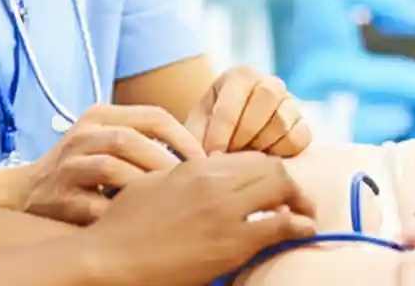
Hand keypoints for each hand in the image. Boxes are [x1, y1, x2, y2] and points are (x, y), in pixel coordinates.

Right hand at [20, 104, 205, 224]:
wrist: (24, 192)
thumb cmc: (82, 168)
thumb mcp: (106, 140)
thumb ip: (143, 139)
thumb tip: (202, 154)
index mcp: (100, 116)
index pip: (152, 115)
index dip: (184, 137)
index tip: (206, 161)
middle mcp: (82, 136)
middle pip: (132, 140)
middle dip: (168, 164)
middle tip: (194, 187)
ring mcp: (68, 167)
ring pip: (112, 168)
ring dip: (145, 186)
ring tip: (170, 204)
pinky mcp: (59, 199)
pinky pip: (96, 205)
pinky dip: (121, 214)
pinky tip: (141, 223)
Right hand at [85, 152, 317, 285]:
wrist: (110, 257)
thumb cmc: (122, 226)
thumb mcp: (151, 185)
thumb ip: (182, 175)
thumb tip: (202, 171)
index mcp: (194, 167)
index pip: (248, 157)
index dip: (268, 170)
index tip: (273, 186)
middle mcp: (213, 182)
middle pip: (272, 168)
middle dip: (290, 183)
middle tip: (297, 200)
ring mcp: (224, 211)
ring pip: (282, 187)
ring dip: (299, 200)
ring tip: (304, 215)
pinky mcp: (232, 242)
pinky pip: (280, 225)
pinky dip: (299, 225)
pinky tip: (304, 230)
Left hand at [185, 66, 311, 155]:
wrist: (232, 138)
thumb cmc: (211, 130)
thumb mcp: (197, 128)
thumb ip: (194, 138)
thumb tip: (205, 159)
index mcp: (240, 75)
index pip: (233, 102)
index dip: (220, 132)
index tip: (211, 155)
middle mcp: (269, 83)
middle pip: (264, 102)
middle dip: (243, 135)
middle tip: (229, 155)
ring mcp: (290, 102)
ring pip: (281, 122)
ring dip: (260, 145)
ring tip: (244, 156)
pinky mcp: (303, 124)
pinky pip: (297, 139)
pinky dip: (280, 152)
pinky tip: (263, 157)